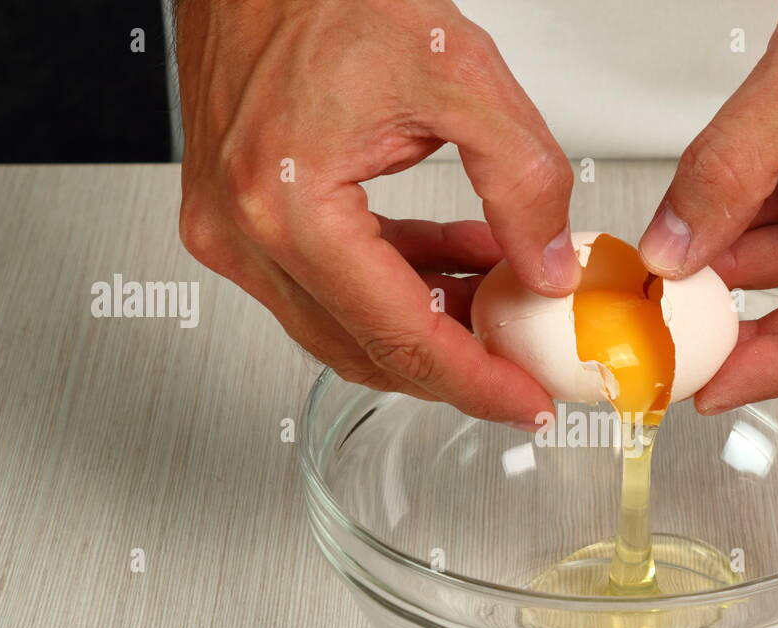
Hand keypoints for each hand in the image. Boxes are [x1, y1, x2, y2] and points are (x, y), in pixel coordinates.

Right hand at [175, 0, 577, 425]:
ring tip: (499, 300)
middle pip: (366, 349)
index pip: (398, 336)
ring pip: (345, 326)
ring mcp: (231, 230)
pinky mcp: (239, 219)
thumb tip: (545, 271)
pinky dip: (393, 285)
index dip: (474, 381)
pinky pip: (325, 286)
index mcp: (288, 206)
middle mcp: (244, 232)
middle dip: (455, 363)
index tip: (525, 401)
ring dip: (427, 323)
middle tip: (522, 363)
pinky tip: (451, 264)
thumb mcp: (460, 75)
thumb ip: (520, 182)